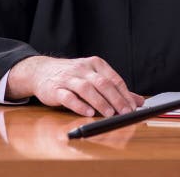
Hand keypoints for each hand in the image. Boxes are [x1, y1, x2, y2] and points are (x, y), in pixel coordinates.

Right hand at [6, 55, 144, 116]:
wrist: (41, 71)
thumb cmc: (72, 76)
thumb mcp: (93, 77)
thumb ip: (116, 89)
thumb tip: (138, 101)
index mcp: (94, 64)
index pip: (113, 78)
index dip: (124, 93)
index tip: (133, 107)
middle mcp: (82, 69)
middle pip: (102, 83)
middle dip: (116, 99)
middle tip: (125, 112)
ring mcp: (68, 78)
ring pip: (86, 89)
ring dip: (99, 102)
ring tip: (109, 114)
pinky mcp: (55, 89)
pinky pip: (68, 97)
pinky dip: (79, 105)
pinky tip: (88, 113)